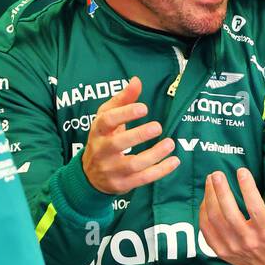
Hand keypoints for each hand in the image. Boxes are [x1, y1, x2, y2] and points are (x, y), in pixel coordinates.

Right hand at [81, 76, 179, 194]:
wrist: (90, 176)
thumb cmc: (103, 139)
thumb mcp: (107, 118)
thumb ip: (122, 99)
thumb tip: (137, 80)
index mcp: (98, 131)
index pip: (107, 120)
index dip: (125, 113)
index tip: (144, 108)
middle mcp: (102, 151)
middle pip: (118, 143)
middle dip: (139, 135)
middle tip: (157, 126)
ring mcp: (111, 170)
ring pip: (133, 164)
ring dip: (154, 154)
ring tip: (170, 143)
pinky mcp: (122, 184)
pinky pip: (143, 179)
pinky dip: (160, 171)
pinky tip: (174, 161)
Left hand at [199, 168, 264, 264]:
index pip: (255, 208)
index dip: (247, 188)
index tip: (242, 171)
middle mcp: (249, 241)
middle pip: (229, 213)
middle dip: (221, 190)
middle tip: (218, 174)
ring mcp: (233, 248)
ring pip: (215, 220)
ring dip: (210, 198)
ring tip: (210, 181)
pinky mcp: (221, 251)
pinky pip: (207, 230)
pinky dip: (203, 213)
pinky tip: (206, 199)